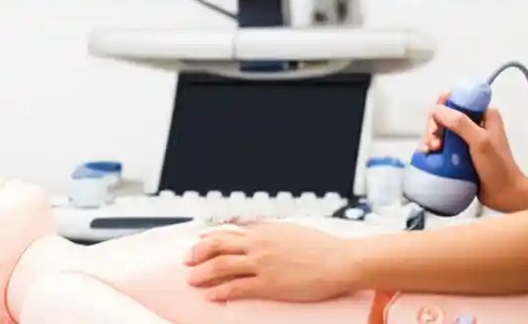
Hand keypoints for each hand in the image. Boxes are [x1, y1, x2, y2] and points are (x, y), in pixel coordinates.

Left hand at [184, 221, 356, 301]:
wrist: (340, 261)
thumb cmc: (323, 248)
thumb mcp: (294, 232)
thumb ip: (275, 233)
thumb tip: (264, 233)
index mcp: (266, 230)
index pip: (230, 230)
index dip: (210, 236)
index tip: (200, 240)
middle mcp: (259, 244)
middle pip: (218, 245)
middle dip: (198, 253)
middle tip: (187, 260)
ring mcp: (262, 264)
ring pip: (221, 266)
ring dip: (203, 273)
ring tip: (192, 280)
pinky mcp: (268, 284)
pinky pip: (236, 288)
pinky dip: (219, 292)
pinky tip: (210, 296)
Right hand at [421, 92, 527, 211]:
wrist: (505, 195)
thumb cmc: (498, 169)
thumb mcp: (481, 142)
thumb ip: (461, 123)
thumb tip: (437, 110)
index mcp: (484, 113)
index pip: (456, 100)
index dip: (442, 108)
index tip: (436, 125)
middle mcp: (475, 122)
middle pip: (444, 115)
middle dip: (434, 127)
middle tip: (434, 143)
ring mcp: (467, 138)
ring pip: (441, 130)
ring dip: (431, 138)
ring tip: (431, 151)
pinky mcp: (460, 152)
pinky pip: (442, 145)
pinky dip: (433, 148)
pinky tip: (429, 156)